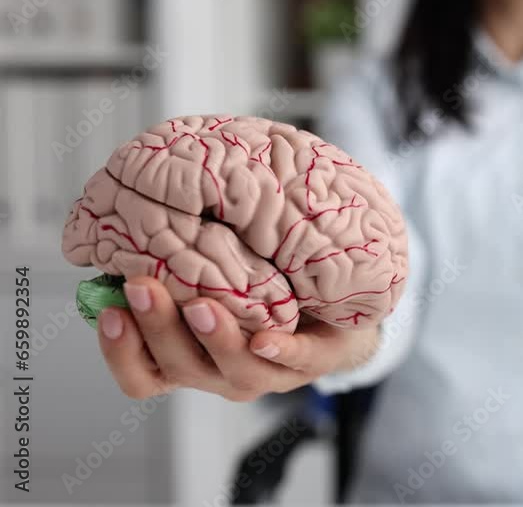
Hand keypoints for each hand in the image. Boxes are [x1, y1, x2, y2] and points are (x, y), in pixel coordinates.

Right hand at [94, 276, 378, 400]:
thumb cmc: (259, 291)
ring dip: (215, 339)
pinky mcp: (315, 358)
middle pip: (181, 368)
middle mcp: (223, 374)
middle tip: (143, 287)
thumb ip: (175, 269)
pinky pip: (297, 359)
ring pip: (237, 370)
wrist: (334, 309)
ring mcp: (270, 372)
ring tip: (200, 306)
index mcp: (190, 359)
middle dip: (160, 328)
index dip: (120, 352)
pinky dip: (279, 351)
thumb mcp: (209, 279)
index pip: (142, 375)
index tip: (109, 312)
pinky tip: (264, 340)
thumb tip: (126, 225)